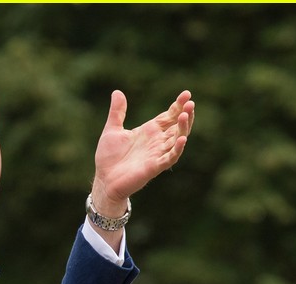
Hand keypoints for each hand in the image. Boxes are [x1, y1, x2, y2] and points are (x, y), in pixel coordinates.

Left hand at [90, 89, 194, 213]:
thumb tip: (117, 92)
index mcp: (149, 132)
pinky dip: (177, 149)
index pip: (169, 116)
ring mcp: (157, 154)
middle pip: (176, 126)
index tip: (187, 94)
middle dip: (185, 115)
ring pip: (176, 140)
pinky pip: (170, 158)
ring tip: (186, 115)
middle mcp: (156, 142)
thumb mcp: (112, 130)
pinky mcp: (154, 167)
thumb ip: (117, 112)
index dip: (178, 106)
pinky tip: (182, 139)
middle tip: (191, 103)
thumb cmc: (109, 158)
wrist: (104, 180)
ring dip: (182, 128)